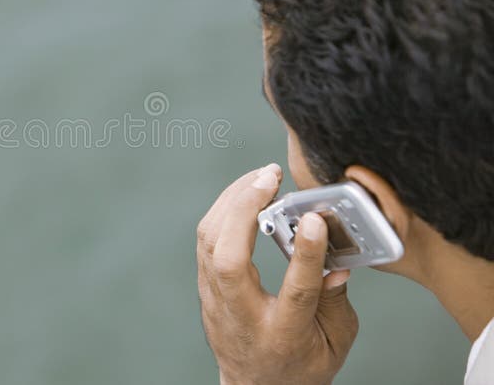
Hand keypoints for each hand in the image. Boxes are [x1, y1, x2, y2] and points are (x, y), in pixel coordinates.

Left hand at [196, 164, 358, 384]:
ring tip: (260, 177)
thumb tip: (338, 259)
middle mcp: (241, 315)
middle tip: (270, 177)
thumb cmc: (300, 365)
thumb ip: (337, 299)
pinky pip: (206, 241)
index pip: (295, 290)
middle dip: (245, 210)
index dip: (305, 252)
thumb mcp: (335, 341)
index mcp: (283, 334)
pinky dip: (223, 211)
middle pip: (229, 259)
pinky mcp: (205, 288)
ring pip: (209, 243)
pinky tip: (244, 194)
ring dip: (232, 201)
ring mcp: (216, 301)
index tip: (314, 219)